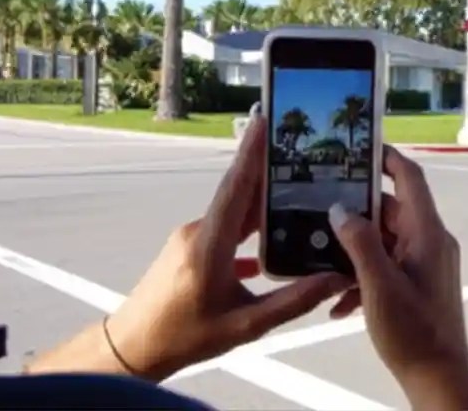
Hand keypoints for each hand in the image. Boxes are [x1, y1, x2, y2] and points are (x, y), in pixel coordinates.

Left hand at [104, 114, 350, 379]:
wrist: (134, 348)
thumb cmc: (186, 337)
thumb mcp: (245, 326)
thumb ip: (291, 302)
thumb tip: (333, 279)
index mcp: (209, 245)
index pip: (235, 188)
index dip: (251, 153)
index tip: (264, 120)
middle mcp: (198, 232)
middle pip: (239, 195)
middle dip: (268, 172)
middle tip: (300, 151)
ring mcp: (191, 238)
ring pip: (233, 214)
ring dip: (262, 204)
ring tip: (297, 192)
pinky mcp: (189, 248)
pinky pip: (225, 230)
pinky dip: (248, 231)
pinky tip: (272, 242)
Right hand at [328, 146, 467, 409]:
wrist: (439, 379)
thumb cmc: (414, 332)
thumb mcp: (378, 285)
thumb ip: (359, 243)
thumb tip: (341, 209)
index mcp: (428, 233)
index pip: (410, 177)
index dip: (386, 157)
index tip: (358, 146)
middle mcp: (431, 241)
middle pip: (391, 209)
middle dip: (356, 211)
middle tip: (320, 205)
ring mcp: (427, 264)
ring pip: (385, 241)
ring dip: (355, 251)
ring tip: (323, 262)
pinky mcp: (420, 285)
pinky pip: (388, 266)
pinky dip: (364, 276)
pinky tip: (339, 303)